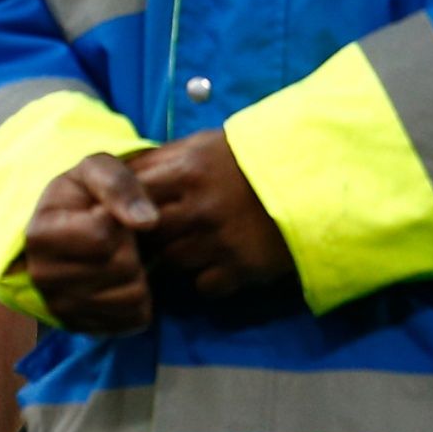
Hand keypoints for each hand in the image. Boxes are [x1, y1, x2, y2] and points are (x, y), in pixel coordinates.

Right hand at [21, 152, 157, 334]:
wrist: (61, 230)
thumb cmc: (80, 196)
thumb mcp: (94, 170)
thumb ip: (119, 185)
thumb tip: (148, 222)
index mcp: (40, 235)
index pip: (103, 236)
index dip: (117, 219)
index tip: (103, 213)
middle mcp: (43, 277)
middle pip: (123, 268)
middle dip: (131, 247)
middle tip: (115, 237)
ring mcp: (60, 307)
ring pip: (133, 298)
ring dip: (138, 274)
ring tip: (116, 258)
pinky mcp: (83, 327)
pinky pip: (135, 320)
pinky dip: (140, 300)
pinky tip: (121, 281)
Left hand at [130, 130, 294, 299]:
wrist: (316, 179)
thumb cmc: (249, 158)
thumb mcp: (202, 145)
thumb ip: (160, 160)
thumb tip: (116, 172)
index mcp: (186, 170)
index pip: (130, 194)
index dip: (123, 205)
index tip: (125, 212)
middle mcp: (200, 207)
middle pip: (146, 235)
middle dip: (145, 237)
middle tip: (152, 236)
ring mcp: (222, 240)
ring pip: (171, 262)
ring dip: (174, 257)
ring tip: (189, 245)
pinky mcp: (244, 268)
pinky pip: (203, 286)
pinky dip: (205, 278)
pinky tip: (216, 263)